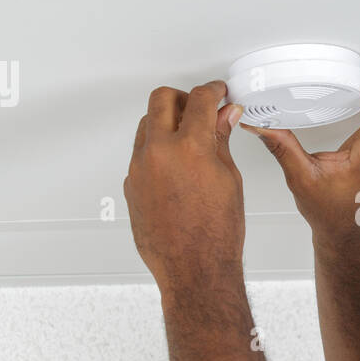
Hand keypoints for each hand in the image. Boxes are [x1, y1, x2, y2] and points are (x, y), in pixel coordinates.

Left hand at [123, 81, 245, 292]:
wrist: (194, 269)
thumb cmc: (215, 235)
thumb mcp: (229, 179)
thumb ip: (220, 141)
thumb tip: (224, 118)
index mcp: (189, 148)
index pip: (200, 100)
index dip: (213, 91)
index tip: (218, 93)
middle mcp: (158, 153)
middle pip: (162, 100)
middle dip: (183, 97)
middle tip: (199, 107)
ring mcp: (139, 169)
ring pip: (146, 124)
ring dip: (165, 122)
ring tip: (187, 137)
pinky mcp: (130, 185)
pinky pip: (140, 153)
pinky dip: (157, 149)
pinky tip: (176, 165)